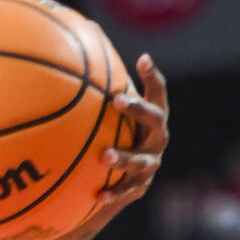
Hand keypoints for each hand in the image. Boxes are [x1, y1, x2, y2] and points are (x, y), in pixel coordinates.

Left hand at [95, 55, 169, 216]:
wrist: (122, 181)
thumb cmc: (113, 136)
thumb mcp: (110, 115)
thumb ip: (101, 89)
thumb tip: (82, 43)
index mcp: (153, 117)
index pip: (157, 93)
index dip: (152, 76)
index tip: (142, 59)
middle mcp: (157, 138)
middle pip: (155, 119)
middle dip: (138, 109)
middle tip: (117, 100)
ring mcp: (151, 163)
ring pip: (141, 160)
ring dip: (123, 157)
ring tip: (104, 156)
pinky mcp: (140, 187)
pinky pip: (126, 190)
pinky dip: (113, 192)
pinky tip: (97, 196)